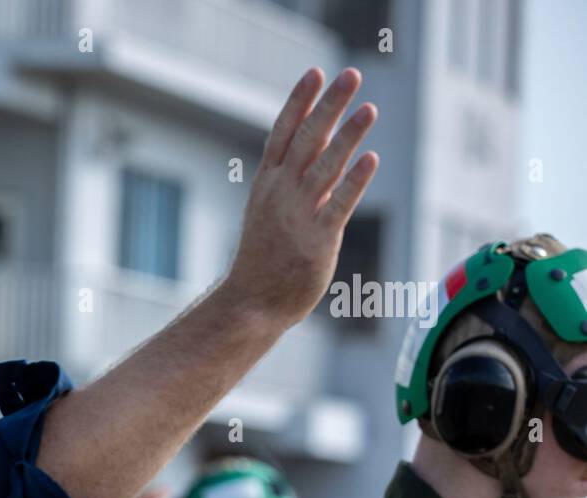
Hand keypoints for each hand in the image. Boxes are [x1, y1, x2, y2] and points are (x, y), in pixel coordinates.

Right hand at [221, 67, 378, 326]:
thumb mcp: (271, 211)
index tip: (315, 71)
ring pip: (324, 168)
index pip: (282, 133)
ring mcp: (297, 217)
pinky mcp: (317, 241)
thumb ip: (298, 179)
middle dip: (328, 105)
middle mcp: (280, 195)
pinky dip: (354, 180)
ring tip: (369, 108)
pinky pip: (337, 205)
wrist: (251, 303)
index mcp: (266, 185)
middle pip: (305, 140)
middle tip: (350, 75)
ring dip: (347, 136)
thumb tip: (323, 145)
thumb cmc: (264, 258)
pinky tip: (370, 158)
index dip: (299, 101)